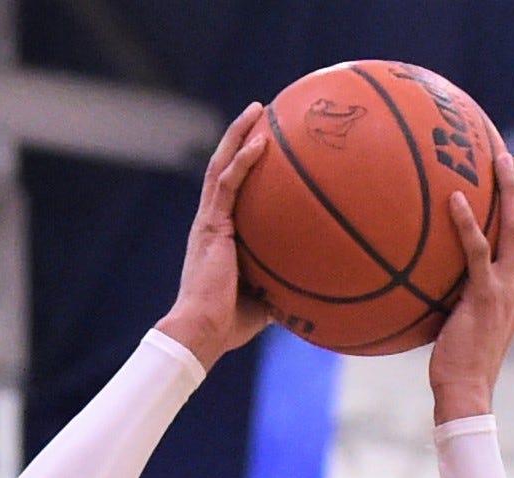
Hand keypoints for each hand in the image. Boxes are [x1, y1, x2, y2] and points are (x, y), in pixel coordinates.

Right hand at [157, 106, 272, 370]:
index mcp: (218, 237)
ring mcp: (208, 222)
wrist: (201, 332)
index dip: (243, 166)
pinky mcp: (210, 226)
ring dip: (238, 135)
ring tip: (258, 109)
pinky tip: (262, 141)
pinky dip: (243, 160)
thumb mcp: (263, 303)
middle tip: (260, 113)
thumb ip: (282, 288)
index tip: (264, 145)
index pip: (230, 192)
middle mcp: (210, 223)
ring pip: (221, 166)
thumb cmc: (228, 327)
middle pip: (223, 168)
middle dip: (239, 138)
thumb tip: (312, 291)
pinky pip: (227, 184)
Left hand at [429, 151, 513, 424]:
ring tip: (496, 159)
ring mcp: (505, 290)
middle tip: (512, 155)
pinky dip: (468, 223)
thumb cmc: (459, 364)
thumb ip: (465, 294)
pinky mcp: (483, 297)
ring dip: (509, 190)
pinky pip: (477, 252)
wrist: (466, 391)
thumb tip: (441, 276)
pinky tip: (453, 199)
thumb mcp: (469, 322)